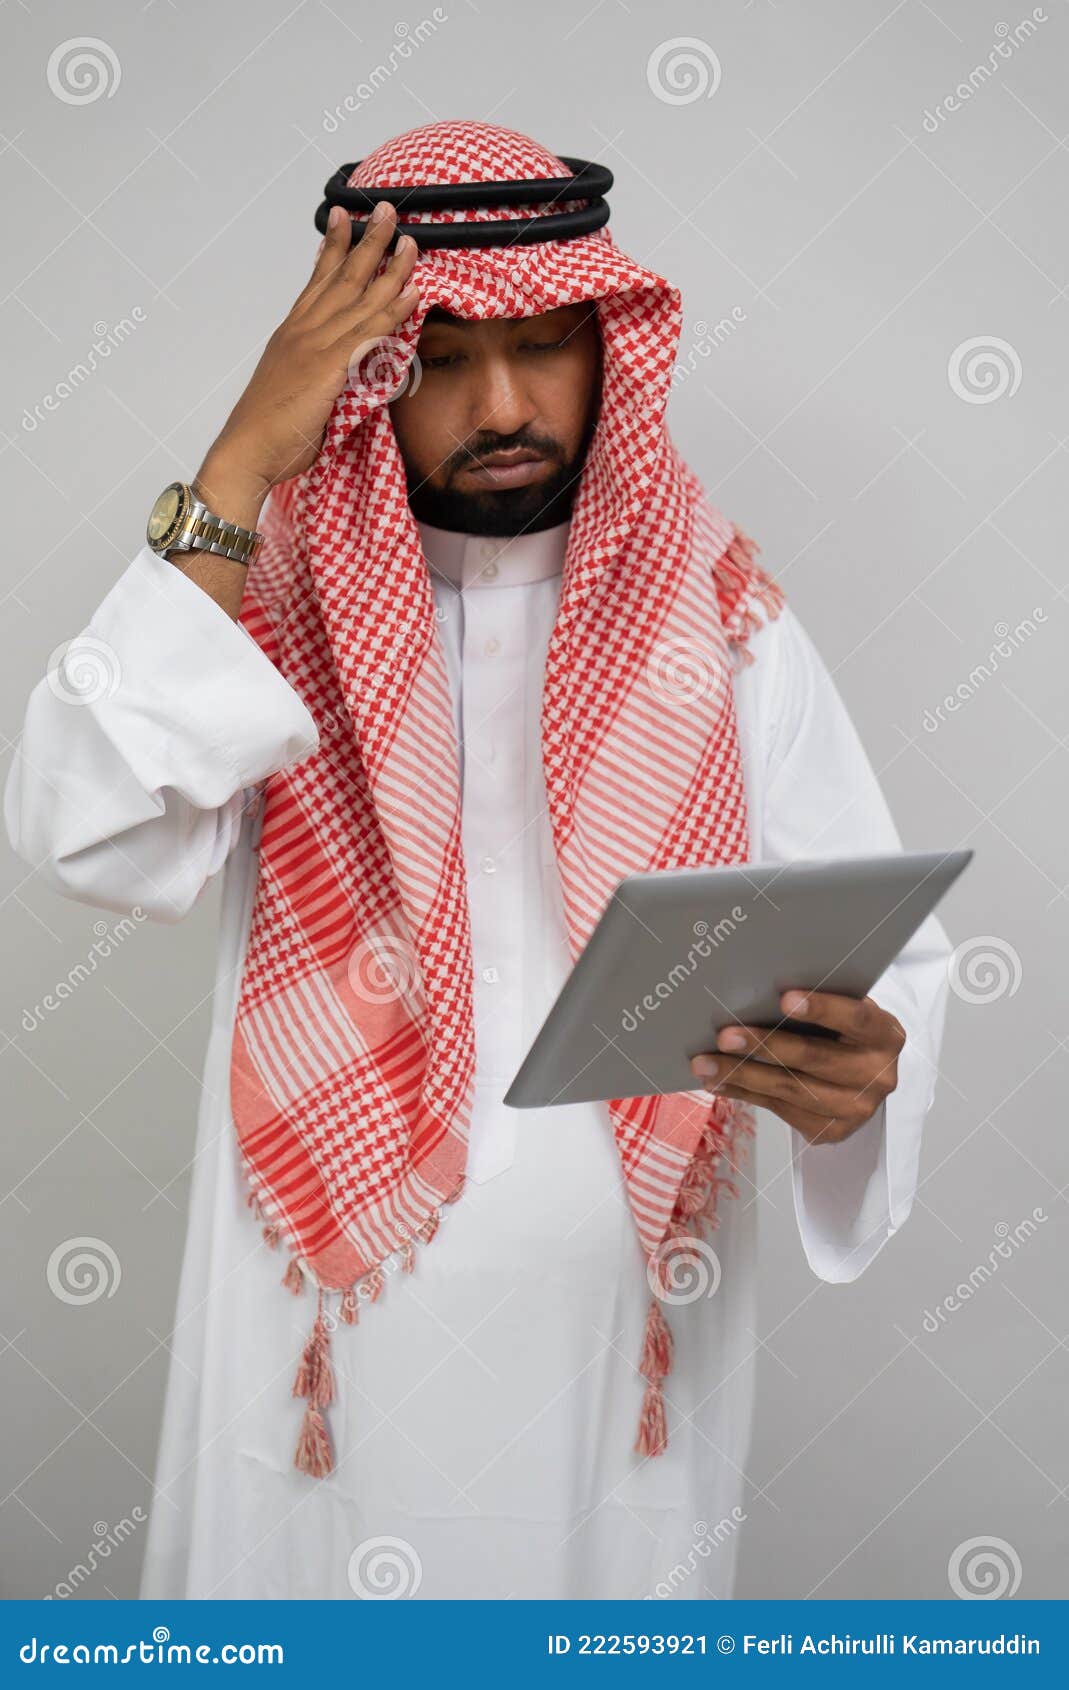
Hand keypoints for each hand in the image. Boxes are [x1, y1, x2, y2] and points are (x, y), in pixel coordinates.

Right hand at [194, 200, 419, 525]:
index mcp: (292, 334)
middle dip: (366, 241)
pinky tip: (410, 292)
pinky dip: (392, 311)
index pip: (316, 281)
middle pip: (341, 277)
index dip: (332, 247)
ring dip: (388, 267)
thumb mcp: (296, 392)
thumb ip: (318, 373)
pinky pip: (368, 333)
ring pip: (359, 298)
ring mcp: (316, 346)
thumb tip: (343, 370)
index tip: (343, 218)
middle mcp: (303, 331)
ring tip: (409, 242)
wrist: (247, 453)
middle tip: (386, 210)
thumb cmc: (269, 433)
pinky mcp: (328, 367)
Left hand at [689, 990, 904, 1145]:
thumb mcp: (844, 1010)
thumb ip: (819, 1003)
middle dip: (764, 1046)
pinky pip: (779, 1110)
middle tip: (724, 1036)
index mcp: (885, 1035)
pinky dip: (744, 1093)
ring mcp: (856, 1110)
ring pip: (790, 1090)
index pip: (856, 1018)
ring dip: (741, 1075)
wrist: (863, 1076)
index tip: (784, 998)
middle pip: (814, 1059)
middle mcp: (878, 1076)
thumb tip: (756, 989)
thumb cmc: (843, 1030)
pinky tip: (718, 1081)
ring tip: (704, 1063)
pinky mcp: (831, 1132)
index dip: (822, 1008)